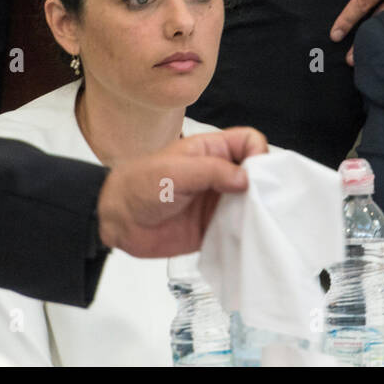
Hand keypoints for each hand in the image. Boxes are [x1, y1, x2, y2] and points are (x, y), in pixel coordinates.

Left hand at [96, 126, 266, 256]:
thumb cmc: (139, 184)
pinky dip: (248, 235)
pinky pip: (241, 230)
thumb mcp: (174, 172)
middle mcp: (221, 175)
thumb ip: (211, 171)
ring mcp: (220, 202)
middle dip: (266, 188)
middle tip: (263, 205)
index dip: (259, 154)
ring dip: (259, 214)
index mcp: (213, 151)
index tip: (257, 174)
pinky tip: (248, 240)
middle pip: (258, 174)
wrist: (118, 220)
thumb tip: (247, 178)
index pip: (250, 142)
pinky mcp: (216, 228)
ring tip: (259, 225)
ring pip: (254, 203)